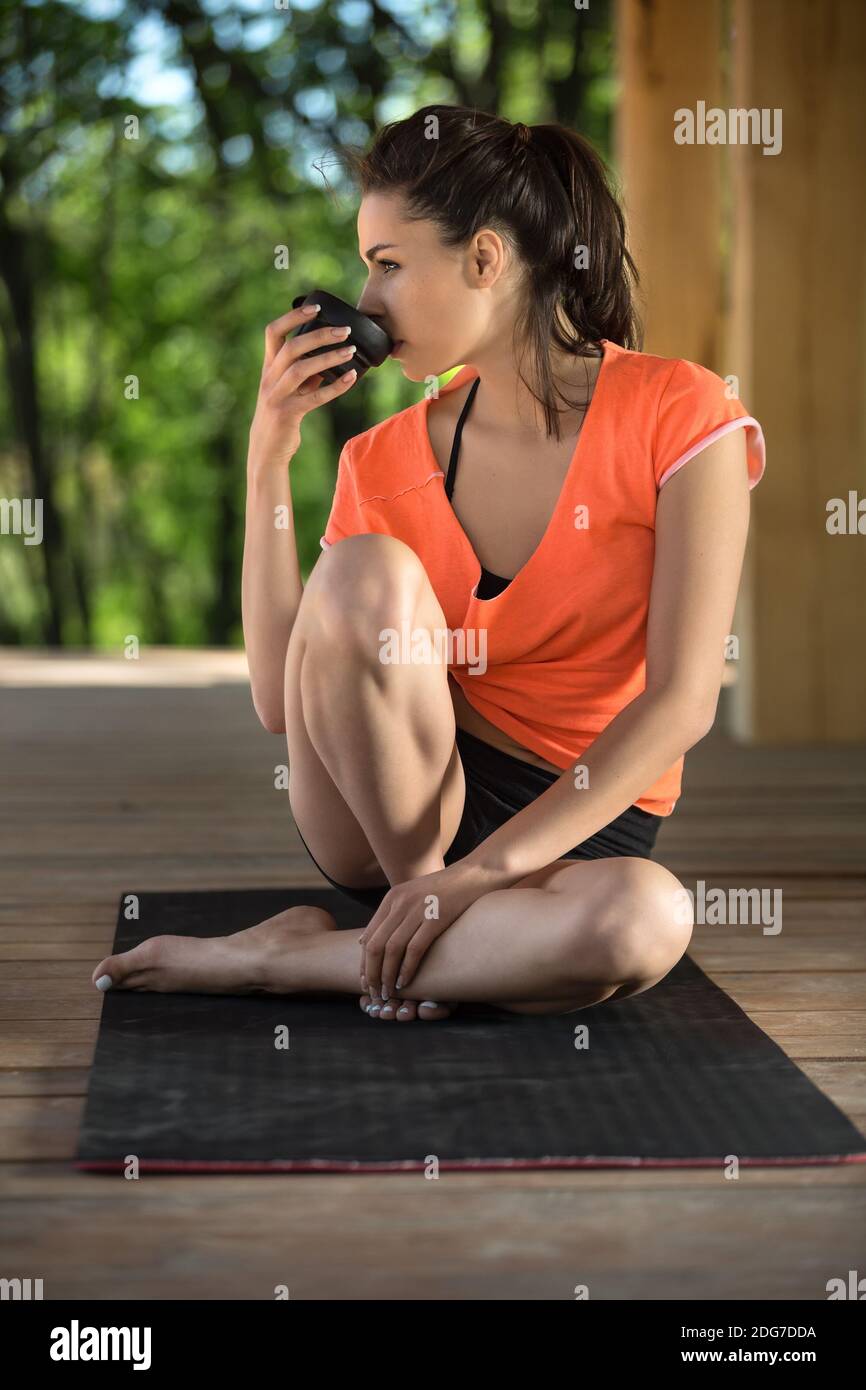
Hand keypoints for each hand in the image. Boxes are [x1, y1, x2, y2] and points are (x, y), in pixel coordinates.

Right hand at [247, 305, 358, 468]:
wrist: (266, 450)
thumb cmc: (281, 416)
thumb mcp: (288, 390)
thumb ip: (304, 373)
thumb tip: (329, 356)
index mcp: (268, 368)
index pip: (273, 332)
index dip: (292, 317)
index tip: (315, 307)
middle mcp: (269, 379)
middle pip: (291, 348)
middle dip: (319, 335)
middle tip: (344, 331)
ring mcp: (277, 396)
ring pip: (301, 369)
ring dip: (328, 358)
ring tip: (350, 351)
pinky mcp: (288, 414)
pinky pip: (314, 398)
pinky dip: (335, 387)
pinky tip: (352, 378)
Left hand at [358, 860, 510, 1000]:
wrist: (475, 874)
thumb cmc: (445, 889)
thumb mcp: (412, 895)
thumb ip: (390, 915)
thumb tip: (364, 941)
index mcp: (392, 898)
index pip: (368, 936)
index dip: (364, 963)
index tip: (364, 982)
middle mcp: (400, 903)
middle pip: (375, 945)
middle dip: (371, 973)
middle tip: (373, 993)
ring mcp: (418, 909)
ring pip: (392, 949)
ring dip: (387, 975)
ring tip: (387, 993)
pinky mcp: (436, 917)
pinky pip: (415, 949)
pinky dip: (407, 969)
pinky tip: (405, 982)